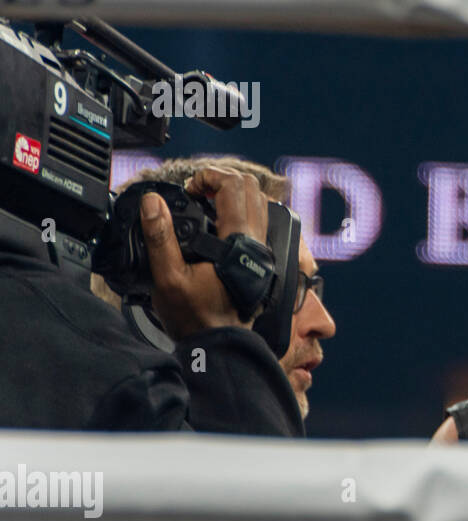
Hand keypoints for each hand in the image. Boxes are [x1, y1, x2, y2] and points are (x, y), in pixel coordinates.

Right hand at [143, 167, 269, 338]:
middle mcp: (257, 242)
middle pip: (251, 188)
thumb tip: (152, 202)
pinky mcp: (260, 259)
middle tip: (196, 192)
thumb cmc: (195, 317)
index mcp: (237, 242)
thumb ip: (159, 237)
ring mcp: (262, 250)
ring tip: (204, 203)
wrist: (220, 343)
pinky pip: (257, 221)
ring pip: (258, 203)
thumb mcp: (167, 278)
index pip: (234, 187)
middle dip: (221, 180)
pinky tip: (216, 223)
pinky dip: (239, 210)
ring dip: (232, 194)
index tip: (187, 189)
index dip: (208, 177)